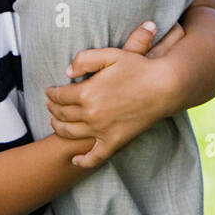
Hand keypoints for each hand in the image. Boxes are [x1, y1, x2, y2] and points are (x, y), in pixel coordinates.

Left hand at [44, 19, 183, 168]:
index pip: (59, 95)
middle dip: (52, 109)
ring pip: (70, 133)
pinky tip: (75, 159)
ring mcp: (102, 130)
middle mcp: (90, 114)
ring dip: (58, 128)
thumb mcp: (111, 54)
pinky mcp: (115, 141)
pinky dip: (82, 160)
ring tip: (55, 123)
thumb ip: (85, 59)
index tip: (49, 91)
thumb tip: (67, 72)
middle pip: (62, 114)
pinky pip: (94, 157)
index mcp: (86, 92)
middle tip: (49, 105)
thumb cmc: (139, 68)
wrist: (165, 87)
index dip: (51, 93)